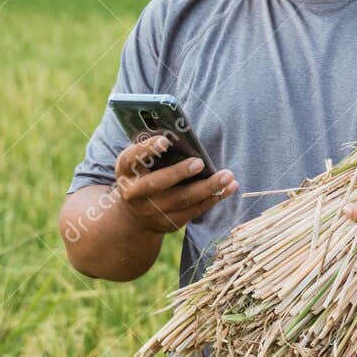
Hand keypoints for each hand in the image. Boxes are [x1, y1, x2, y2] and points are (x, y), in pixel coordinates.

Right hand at [114, 135, 237, 234]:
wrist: (134, 217)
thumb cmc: (144, 177)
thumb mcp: (140, 163)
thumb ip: (154, 149)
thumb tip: (182, 133)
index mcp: (126, 171)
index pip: (132, 158)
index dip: (148, 149)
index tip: (165, 140)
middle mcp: (134, 193)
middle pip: (158, 183)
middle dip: (179, 172)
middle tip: (199, 162)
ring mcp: (152, 211)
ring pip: (182, 199)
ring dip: (207, 187)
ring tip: (227, 175)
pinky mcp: (169, 223)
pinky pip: (195, 210)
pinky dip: (214, 198)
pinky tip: (230, 187)